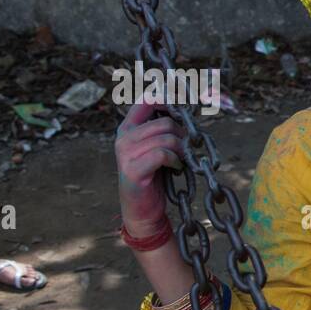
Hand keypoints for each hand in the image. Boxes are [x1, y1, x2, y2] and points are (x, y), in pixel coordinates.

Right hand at [115, 95, 186, 230]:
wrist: (142, 210)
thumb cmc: (155, 177)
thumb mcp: (157, 148)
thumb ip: (163, 130)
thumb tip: (186, 109)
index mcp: (128, 127)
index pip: (147, 100)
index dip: (169, 98)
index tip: (186, 105)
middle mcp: (123, 137)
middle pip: (164, 121)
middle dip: (182, 134)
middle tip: (186, 148)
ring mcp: (125, 153)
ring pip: (166, 137)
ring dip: (181, 149)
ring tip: (181, 160)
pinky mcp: (132, 170)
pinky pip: (162, 154)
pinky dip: (175, 161)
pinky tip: (176, 169)